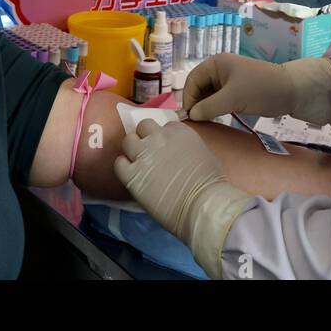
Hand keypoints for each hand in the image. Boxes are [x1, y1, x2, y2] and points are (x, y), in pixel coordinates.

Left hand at [113, 119, 254, 277]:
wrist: (202, 204)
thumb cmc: (212, 184)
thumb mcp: (204, 154)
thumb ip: (189, 148)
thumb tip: (181, 155)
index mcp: (179, 131)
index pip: (164, 126)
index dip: (164, 138)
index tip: (167, 149)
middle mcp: (158, 137)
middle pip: (143, 127)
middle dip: (145, 138)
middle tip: (150, 153)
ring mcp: (143, 154)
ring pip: (128, 141)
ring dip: (132, 150)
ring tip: (138, 163)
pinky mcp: (132, 174)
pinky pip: (118, 163)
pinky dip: (123, 168)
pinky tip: (131, 176)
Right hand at [184, 54, 330, 125]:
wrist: (291, 92)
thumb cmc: (261, 89)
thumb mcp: (233, 98)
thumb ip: (209, 107)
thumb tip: (191, 116)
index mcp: (216, 64)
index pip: (192, 80)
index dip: (188, 98)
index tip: (188, 117)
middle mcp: (219, 70)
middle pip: (199, 87)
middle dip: (195, 104)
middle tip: (195, 123)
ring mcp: (228, 81)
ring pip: (208, 95)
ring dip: (204, 108)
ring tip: (203, 124)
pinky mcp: (236, 92)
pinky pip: (218, 100)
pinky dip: (214, 110)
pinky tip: (214, 120)